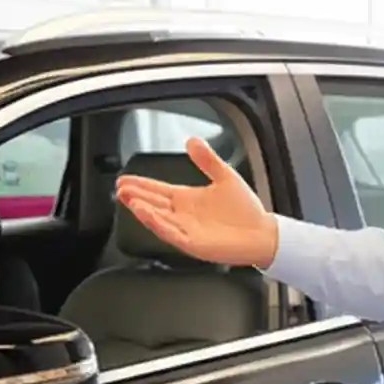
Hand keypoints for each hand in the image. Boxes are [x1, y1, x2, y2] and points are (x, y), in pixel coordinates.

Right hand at [115, 137, 278, 267]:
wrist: (262, 233)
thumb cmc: (245, 210)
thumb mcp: (225, 176)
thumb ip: (207, 160)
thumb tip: (193, 140)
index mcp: (188, 199)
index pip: (159, 190)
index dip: (142, 185)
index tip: (125, 179)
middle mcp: (183, 215)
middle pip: (153, 204)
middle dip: (136, 197)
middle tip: (120, 188)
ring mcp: (186, 230)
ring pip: (158, 219)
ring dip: (143, 210)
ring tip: (129, 199)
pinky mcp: (194, 243)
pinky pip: (172, 234)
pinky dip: (159, 225)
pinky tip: (149, 215)